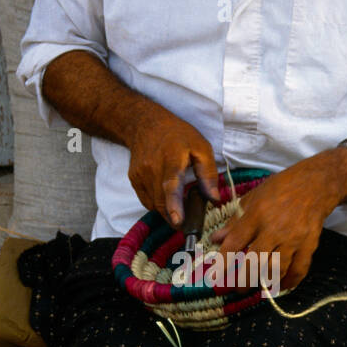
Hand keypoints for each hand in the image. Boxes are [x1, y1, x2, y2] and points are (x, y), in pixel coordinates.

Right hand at [125, 104, 219, 225]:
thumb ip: (207, 174)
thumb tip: (213, 198)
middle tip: (187, 223)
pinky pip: (146, 200)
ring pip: (154, 204)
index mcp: (172, 159)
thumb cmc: (178, 135)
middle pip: (161, 202)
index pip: (171, 185)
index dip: (175, 205)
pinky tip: (164, 193)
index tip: (179, 221)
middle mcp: (152, 168)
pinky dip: (157, 202)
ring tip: (177, 203)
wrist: (146, 124)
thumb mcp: (201, 147)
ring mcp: (140, 174)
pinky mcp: (133, 179)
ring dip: (166, 210)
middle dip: (174, 217)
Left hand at [211, 149, 346, 290]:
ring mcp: (294, 238)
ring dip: (264, 282)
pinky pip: (298, 270)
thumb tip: (216, 239)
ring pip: (276, 269)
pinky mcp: (309, 245)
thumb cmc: (281, 188)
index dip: (222, 262)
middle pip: (255, 262)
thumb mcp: (253, 198)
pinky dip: (289, 281)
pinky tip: (281, 286)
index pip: (235, 242)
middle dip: (243, 279)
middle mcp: (274, 228)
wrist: (316, 184)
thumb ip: (234, 221)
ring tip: (257, 285)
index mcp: (257, 214)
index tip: (214, 278)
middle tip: (236, 288)